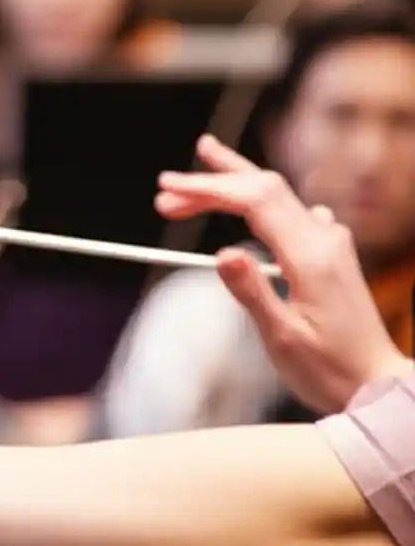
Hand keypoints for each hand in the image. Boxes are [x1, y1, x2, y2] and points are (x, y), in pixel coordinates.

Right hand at [157, 135, 412, 412]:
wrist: (379, 385)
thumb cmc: (329, 370)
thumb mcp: (282, 338)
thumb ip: (252, 292)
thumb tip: (222, 252)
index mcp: (310, 256)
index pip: (254, 201)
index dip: (208, 190)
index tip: (167, 191)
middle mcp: (324, 241)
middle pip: (265, 188)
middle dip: (213, 180)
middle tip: (166, 183)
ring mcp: (331, 245)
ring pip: (279, 195)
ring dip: (236, 181)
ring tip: (206, 160)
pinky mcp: (332, 256)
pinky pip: (293, 212)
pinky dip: (262, 199)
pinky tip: (254, 204)